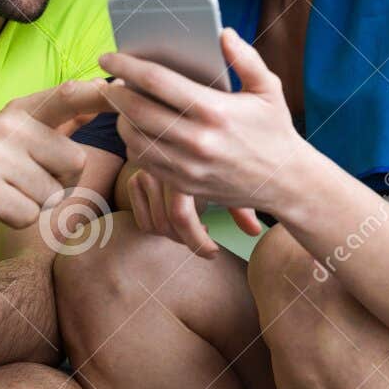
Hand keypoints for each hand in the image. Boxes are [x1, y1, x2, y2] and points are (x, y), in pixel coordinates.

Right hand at [0, 80, 111, 261]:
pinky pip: (31, 214)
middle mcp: (7, 126)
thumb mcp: (24, 138)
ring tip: (9, 195)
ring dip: (37, 203)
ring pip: (54, 192)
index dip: (98, 95)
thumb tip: (102, 88)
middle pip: (76, 162)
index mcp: (19, 111)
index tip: (122, 88)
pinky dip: (19, 220)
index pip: (66, 97)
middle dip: (59, 182)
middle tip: (24, 182)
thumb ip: (63, 118)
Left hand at [101, 28, 308, 214]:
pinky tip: (137, 130)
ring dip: (121, 118)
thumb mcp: (269, 89)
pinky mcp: (184, 185)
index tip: (109, 56)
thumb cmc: (275, 130)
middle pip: (137, 110)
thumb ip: (246, 58)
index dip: (127, 65)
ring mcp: (188, 166)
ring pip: (135, 138)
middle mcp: (197, 140)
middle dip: (116, 92)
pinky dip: (133, 143)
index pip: (157, 81)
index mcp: (215, 110)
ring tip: (122, 104)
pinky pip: (145, 161)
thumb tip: (222, 33)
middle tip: (110, 81)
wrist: (285, 182)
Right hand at [126, 166, 260, 256]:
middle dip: (188, 240)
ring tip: (195, 227)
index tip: (213, 252)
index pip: (181, 215)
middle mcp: (163, 164)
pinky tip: (176, 221)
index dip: (197, 241)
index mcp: (188, 163)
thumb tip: (255, 232)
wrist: (181, 136)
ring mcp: (146, 170)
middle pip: (167, 223)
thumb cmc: (215, 163)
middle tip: (205, 242)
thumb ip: (241, 205)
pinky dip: (159, 230)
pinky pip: (144, 223)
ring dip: (175, 236)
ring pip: (155, 225)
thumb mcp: (230, 179)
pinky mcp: (134, 179)